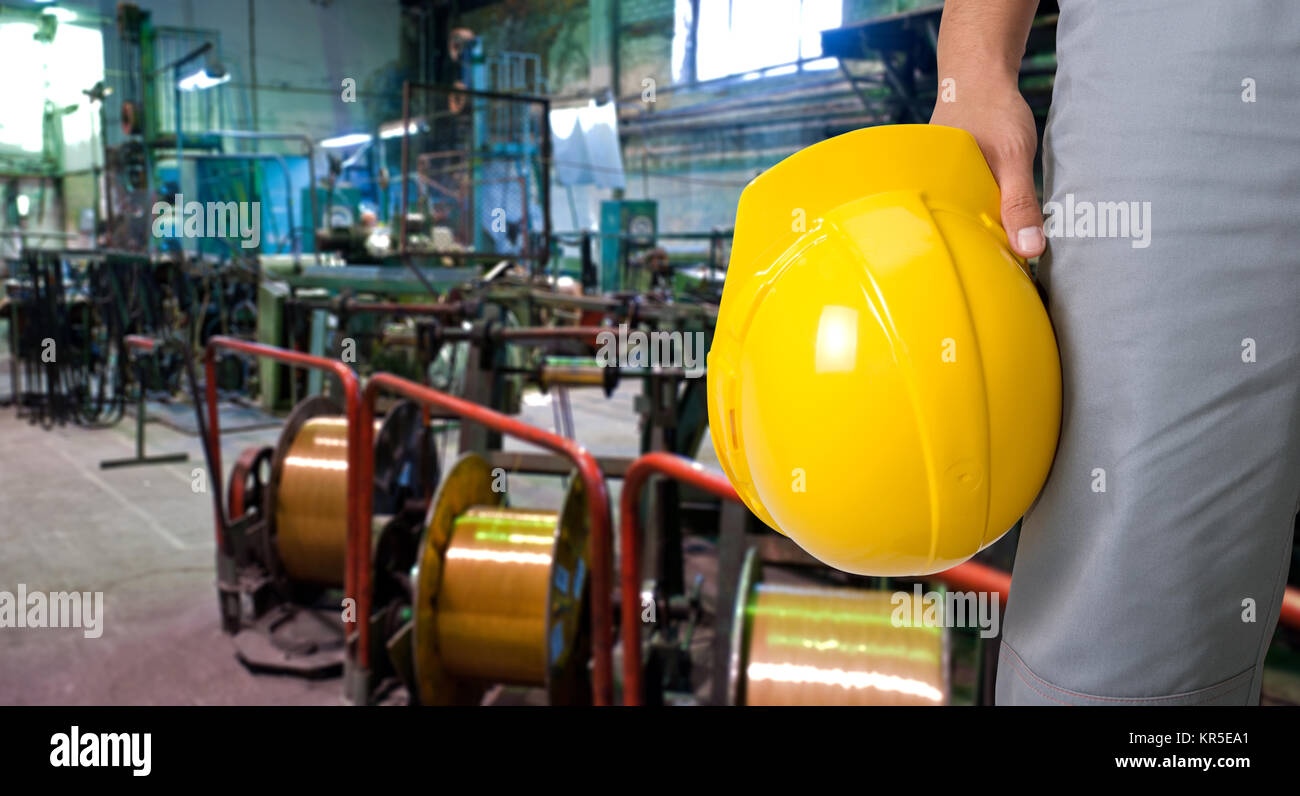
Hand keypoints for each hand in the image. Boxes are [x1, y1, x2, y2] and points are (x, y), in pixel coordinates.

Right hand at [930, 84, 1043, 258]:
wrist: (980, 74)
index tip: (995, 275)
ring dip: (981, 231)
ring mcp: (937, 187)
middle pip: (953, 235)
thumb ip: (1019, 203)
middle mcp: (927, 193)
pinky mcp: (949, 182)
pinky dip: (981, 214)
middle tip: (1004, 265)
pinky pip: (965, 207)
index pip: (946, 240)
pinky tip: (997, 218)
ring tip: (1002, 248)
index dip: (970, 259)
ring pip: (960, 221)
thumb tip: (1030, 251)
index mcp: (929, 193)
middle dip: (978, 249)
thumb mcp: (1012, 158)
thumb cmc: (992, 111)